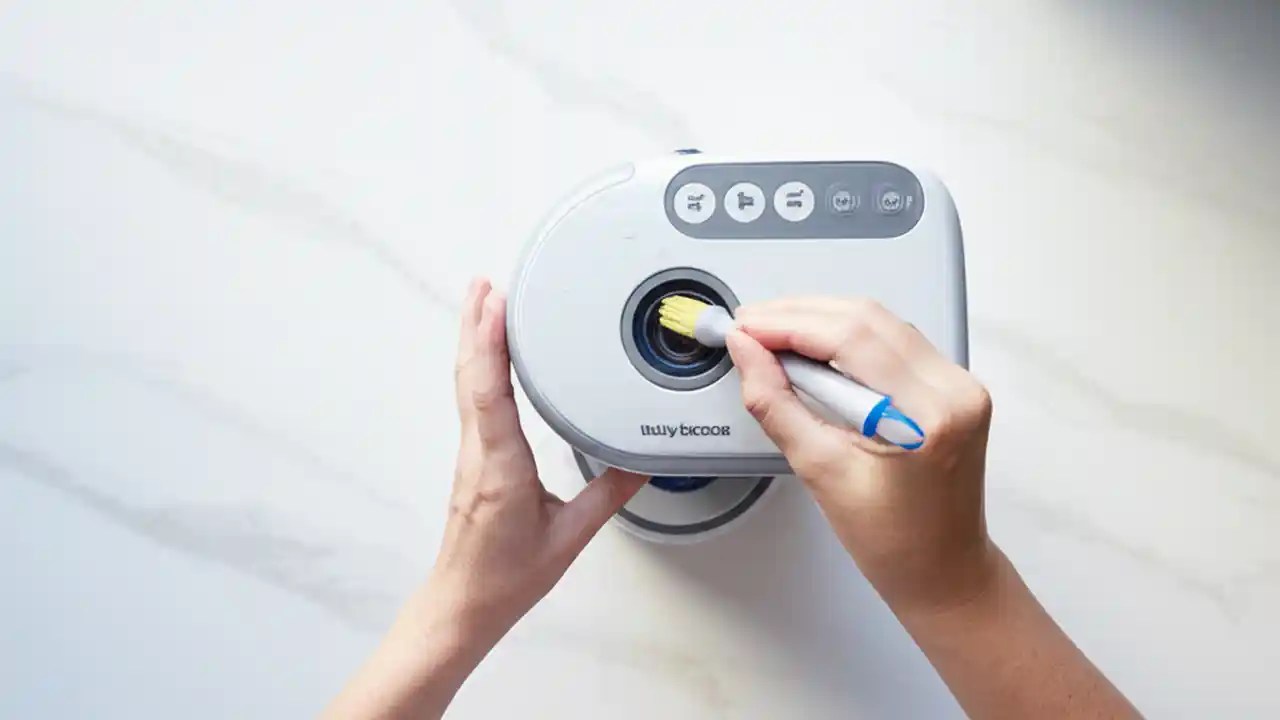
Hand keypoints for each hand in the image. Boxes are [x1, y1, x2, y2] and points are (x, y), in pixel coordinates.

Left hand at [426, 278, 647, 645]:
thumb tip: (640, 464)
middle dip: (476, 324)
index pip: (491, 391)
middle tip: (485, 284)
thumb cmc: (505, 578)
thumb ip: (608, 495)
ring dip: (473, 341)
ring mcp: (472, 455)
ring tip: (482, 304)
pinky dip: (478, 368)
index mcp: (501, 466)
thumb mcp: (570, 537)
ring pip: (466, 385)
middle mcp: (480, 453)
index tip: (498, 303)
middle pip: (470, 375)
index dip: (491, 343)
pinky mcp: (473, 461)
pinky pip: (472, 401)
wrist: (463, 604)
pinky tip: (488, 359)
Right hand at [726, 297, 994, 614]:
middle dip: (800, 314)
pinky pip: (895, 341)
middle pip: (867, 318)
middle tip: (750, 327)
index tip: (746, 329)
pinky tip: (812, 347)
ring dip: (822, 321)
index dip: (788, 324)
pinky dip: (848, 337)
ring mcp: (960, 384)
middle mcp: (955, 389)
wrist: (942, 569)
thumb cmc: (892, 540)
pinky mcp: (954, 385)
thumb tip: (746, 353)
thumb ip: (776, 403)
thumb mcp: (819, 471)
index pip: (850, 339)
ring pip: (881, 322)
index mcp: (928, 416)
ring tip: (771, 334)